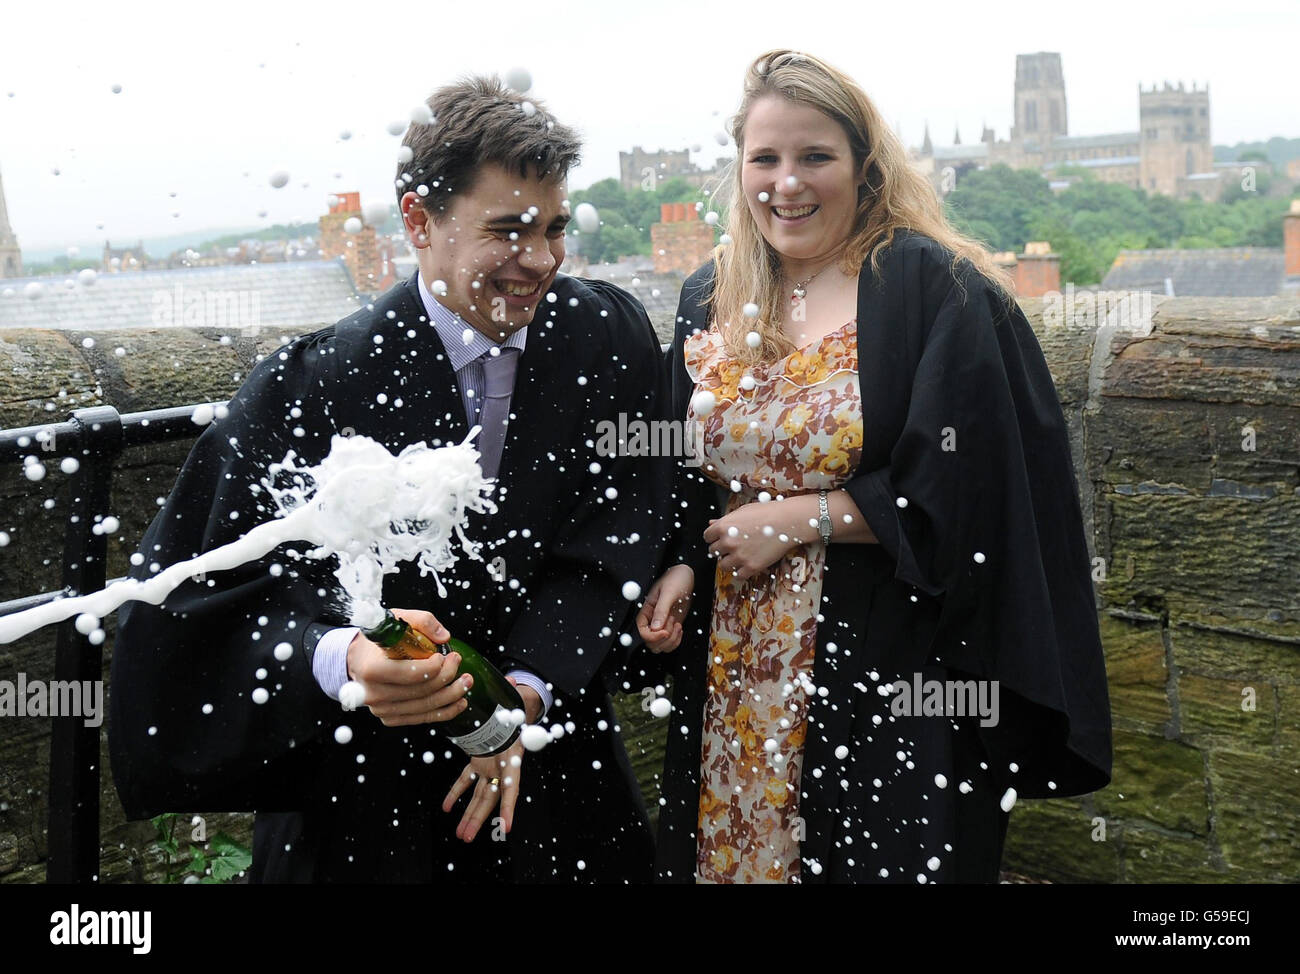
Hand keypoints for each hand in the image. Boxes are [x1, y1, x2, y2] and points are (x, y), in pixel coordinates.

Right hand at [345, 608, 469, 726]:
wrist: (357, 660)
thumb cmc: (377, 641)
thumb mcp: (396, 619)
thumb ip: (422, 621)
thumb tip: (444, 636)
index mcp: (373, 669)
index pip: (411, 674)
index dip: (434, 666)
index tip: (444, 655)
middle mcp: (375, 693)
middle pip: (421, 691)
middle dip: (448, 677)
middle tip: (458, 662)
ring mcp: (382, 708)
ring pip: (425, 706)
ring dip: (452, 695)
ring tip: (466, 682)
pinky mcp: (390, 717)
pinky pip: (422, 718)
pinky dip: (444, 712)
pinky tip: (459, 702)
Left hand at [442, 677, 536, 841]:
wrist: (516, 711)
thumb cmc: (516, 708)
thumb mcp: (516, 701)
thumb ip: (513, 692)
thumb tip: (512, 679)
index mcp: (511, 756)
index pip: (512, 785)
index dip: (509, 807)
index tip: (507, 827)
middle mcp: (502, 765)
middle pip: (490, 797)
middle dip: (479, 818)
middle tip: (467, 837)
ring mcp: (491, 765)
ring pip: (480, 795)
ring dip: (470, 814)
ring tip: (462, 833)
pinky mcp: (481, 762)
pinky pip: (468, 781)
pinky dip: (457, 793)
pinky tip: (446, 807)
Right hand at [635, 565, 693, 652]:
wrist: (685, 577)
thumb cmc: (675, 580)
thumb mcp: (668, 592)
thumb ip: (661, 609)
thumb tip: (656, 627)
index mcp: (646, 611)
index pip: (642, 632)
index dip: (653, 636)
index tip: (665, 631)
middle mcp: (652, 620)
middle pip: (651, 643)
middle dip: (664, 638)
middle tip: (673, 621)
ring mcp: (662, 625)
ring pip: (661, 646)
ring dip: (671, 640)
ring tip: (677, 624)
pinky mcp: (671, 627)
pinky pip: (670, 643)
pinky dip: (676, 640)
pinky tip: (680, 628)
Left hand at [703, 501, 802, 581]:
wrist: (787, 522)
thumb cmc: (766, 512)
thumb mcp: (742, 511)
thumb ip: (725, 520)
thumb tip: (711, 523)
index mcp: (723, 527)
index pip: (707, 537)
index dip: (714, 538)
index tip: (721, 538)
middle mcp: (728, 542)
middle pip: (713, 552)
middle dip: (722, 549)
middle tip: (733, 546)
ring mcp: (739, 556)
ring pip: (723, 566)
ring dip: (729, 562)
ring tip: (740, 556)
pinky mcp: (751, 567)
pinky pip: (738, 576)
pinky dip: (742, 572)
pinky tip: (748, 564)